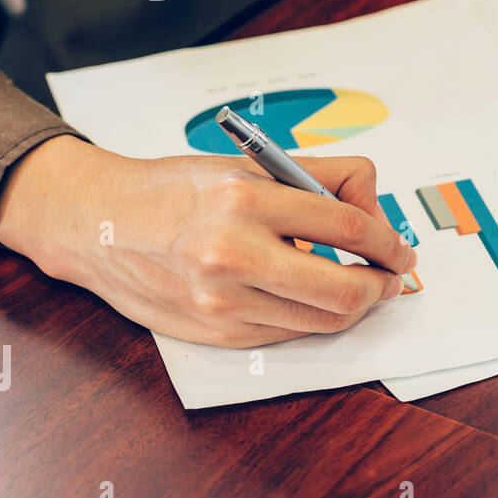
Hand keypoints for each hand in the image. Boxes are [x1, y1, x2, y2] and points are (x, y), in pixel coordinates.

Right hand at [0, 135, 416, 347]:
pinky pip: (288, 334)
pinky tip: (312, 296)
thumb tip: (377, 209)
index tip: (400, 247)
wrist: (97, 224)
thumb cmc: (179, 189)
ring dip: (355, 306)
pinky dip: (312, 317)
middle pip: (344, 290)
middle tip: (390, 274)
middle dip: (382, 284)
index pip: (347, 227)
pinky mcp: (215, 333)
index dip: (388, 242)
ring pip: (322, 321)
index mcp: (243, 198)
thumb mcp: (249, 163)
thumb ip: (322, 175)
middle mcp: (231, 253)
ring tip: (360, 284)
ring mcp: (221, 301)